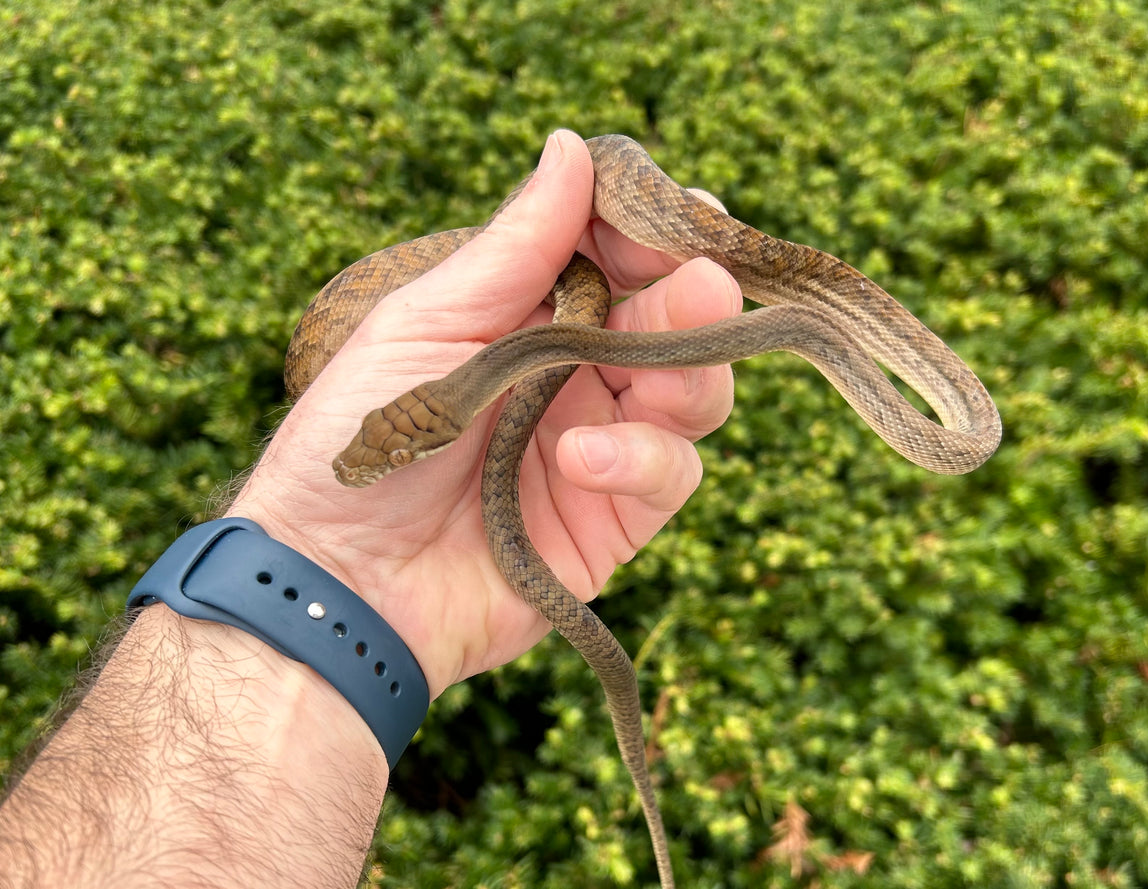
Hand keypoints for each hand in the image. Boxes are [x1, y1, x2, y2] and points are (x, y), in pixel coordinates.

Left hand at [230, 130, 740, 699]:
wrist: (338, 581)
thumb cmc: (361, 440)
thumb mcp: (430, 323)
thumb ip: (516, 247)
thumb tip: (572, 149)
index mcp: (530, 317)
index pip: (619, 260)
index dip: (655, 234)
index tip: (679, 214)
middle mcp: (576, 375)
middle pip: (672, 323)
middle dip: (695, 298)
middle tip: (704, 286)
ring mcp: (602, 445)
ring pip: (694, 392)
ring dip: (687, 373)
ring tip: (657, 371)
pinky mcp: (615, 517)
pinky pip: (669, 473)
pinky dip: (639, 457)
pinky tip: (580, 456)